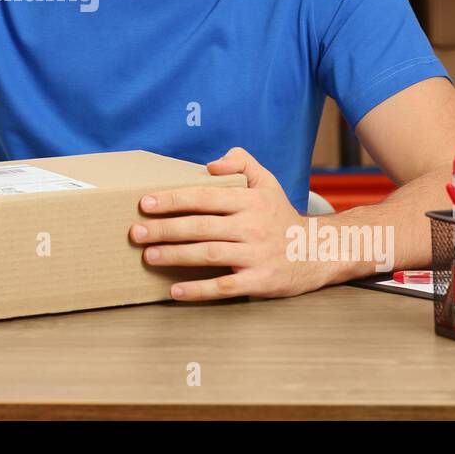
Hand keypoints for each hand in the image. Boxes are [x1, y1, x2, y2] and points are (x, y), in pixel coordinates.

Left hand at [130, 146, 326, 300]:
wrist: (318, 251)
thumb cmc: (281, 216)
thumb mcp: (267, 182)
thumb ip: (241, 163)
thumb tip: (211, 164)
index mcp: (250, 201)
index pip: (204, 197)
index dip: (173, 200)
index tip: (145, 203)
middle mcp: (252, 227)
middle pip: (200, 227)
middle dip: (165, 229)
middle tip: (135, 232)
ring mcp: (256, 255)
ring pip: (208, 255)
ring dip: (175, 256)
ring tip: (149, 256)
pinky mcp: (260, 281)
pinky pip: (224, 286)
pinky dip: (198, 290)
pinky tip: (174, 290)